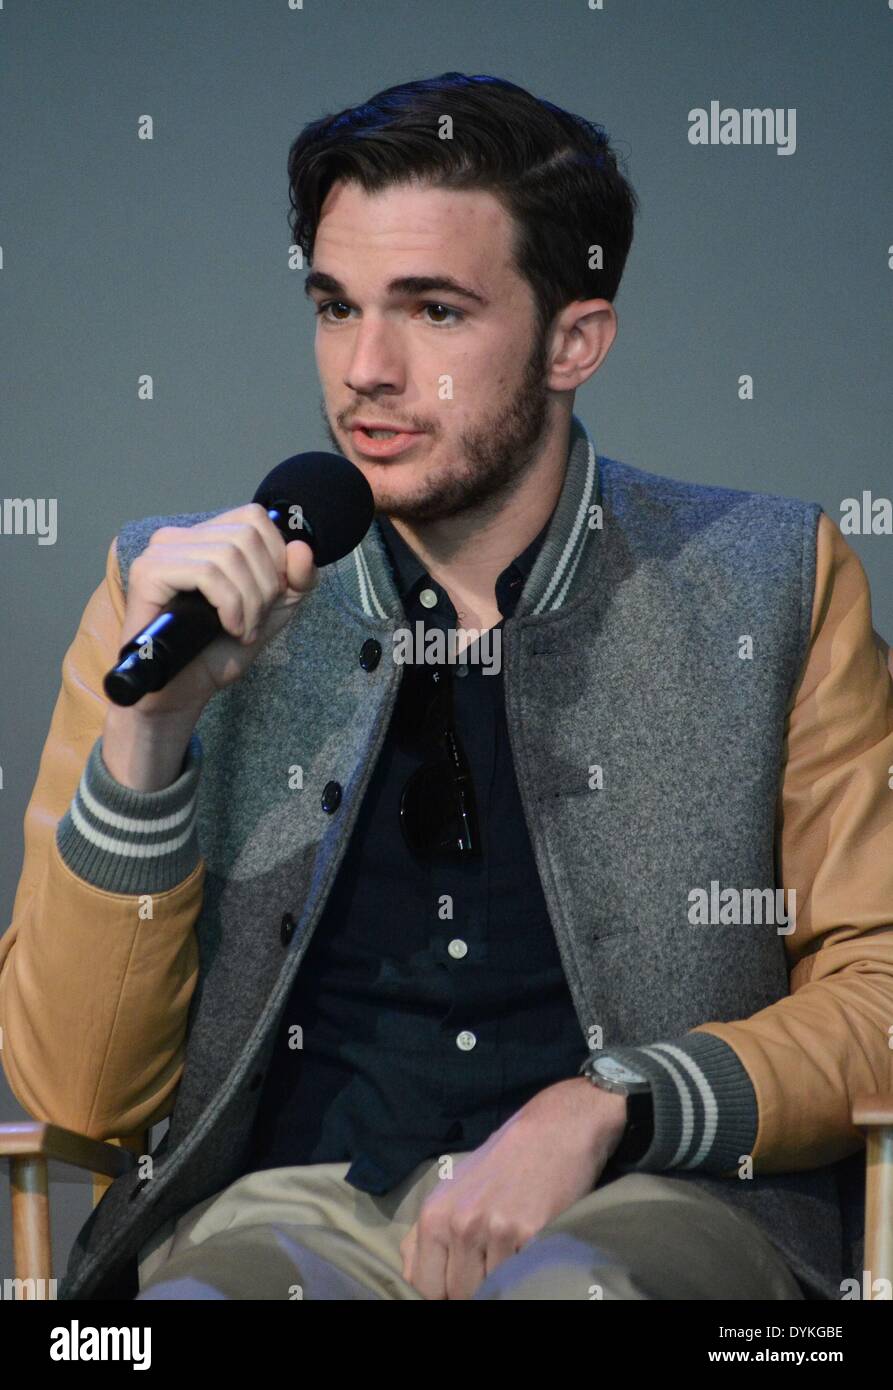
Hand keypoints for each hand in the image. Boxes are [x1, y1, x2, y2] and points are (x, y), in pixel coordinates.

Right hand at [118, 502, 318, 719]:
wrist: (185, 690)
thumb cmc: (220, 649)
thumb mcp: (275, 610)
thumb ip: (298, 578)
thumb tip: (302, 547)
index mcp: (206, 537)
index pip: (254, 517)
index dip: (275, 558)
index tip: (269, 599)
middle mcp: (180, 536)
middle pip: (246, 536)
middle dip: (264, 586)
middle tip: (254, 621)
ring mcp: (160, 551)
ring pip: (228, 554)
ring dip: (249, 602)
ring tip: (241, 630)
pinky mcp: (148, 571)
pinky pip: (206, 572)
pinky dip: (229, 605)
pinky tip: (228, 628)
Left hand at [398, 1078, 627, 1299]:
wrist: (556, 1127)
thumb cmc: (503, 1159)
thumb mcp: (453, 1189)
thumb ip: (427, 1234)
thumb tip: (410, 1276)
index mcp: (434, 1215)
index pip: (424, 1286)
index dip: (442, 1293)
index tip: (459, 1285)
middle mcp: (460, 1224)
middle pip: (458, 1293)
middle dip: (474, 1287)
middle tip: (491, 1262)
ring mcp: (495, 1230)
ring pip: (492, 1290)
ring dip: (503, 1278)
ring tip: (514, 1249)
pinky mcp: (530, 1233)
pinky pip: (522, 1276)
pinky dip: (527, 1268)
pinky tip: (532, 1244)